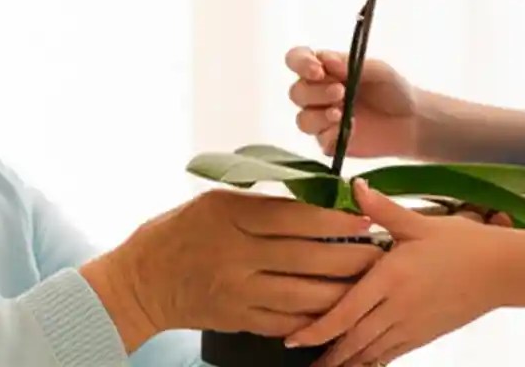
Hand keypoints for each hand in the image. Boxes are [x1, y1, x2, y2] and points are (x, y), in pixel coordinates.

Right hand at [90, 190, 385, 345]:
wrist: (141, 282)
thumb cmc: (179, 232)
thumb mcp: (214, 203)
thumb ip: (259, 203)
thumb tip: (315, 202)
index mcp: (231, 215)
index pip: (297, 217)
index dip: (337, 220)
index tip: (365, 219)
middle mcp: (236, 254)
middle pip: (311, 258)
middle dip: (354, 257)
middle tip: (383, 253)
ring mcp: (238, 291)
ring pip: (307, 295)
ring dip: (345, 291)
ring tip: (370, 283)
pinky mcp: (239, 319)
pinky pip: (290, 321)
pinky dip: (318, 316)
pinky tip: (338, 310)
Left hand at [284, 181, 509, 366]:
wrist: (503, 271)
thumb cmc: (461, 244)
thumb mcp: (419, 223)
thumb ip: (383, 209)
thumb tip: (356, 186)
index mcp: (391, 278)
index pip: (346, 311)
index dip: (317, 328)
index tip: (294, 338)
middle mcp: (398, 307)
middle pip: (354, 339)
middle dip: (327, 354)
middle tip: (303, 361)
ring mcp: (412, 325)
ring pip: (371, 351)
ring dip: (347, 361)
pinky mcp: (425, 335)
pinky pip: (392, 354)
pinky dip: (372, 360)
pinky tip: (360, 363)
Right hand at [285, 46, 418, 158]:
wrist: (413, 121)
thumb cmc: (394, 90)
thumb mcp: (378, 71)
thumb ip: (351, 64)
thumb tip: (326, 60)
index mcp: (325, 70)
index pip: (297, 60)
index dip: (300, 64)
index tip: (317, 70)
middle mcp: (317, 93)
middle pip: (296, 92)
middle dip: (315, 92)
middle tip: (340, 92)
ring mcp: (322, 119)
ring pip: (302, 119)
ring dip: (318, 115)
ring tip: (341, 113)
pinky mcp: (330, 142)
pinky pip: (319, 140)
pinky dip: (331, 133)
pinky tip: (350, 129)